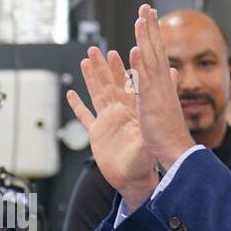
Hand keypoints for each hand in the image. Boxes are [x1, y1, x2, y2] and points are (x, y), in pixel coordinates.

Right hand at [66, 47, 159, 208]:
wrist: (136, 181)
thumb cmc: (146, 160)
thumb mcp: (148, 135)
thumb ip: (149, 114)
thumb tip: (158, 100)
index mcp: (131, 111)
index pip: (124, 84)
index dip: (118, 68)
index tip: (113, 52)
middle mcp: (119, 114)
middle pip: (107, 85)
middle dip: (101, 67)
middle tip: (95, 50)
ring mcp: (107, 123)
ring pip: (95, 95)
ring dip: (90, 79)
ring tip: (84, 62)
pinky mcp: (96, 135)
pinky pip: (85, 118)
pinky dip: (78, 107)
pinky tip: (72, 95)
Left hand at [128, 5, 196, 170]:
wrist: (177, 149)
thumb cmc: (170, 130)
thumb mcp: (167, 102)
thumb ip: (168, 85)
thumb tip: (172, 72)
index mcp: (164, 83)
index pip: (158, 52)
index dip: (153, 33)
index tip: (149, 16)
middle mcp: (163, 83)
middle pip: (156, 49)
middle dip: (150, 27)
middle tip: (146, 6)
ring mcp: (157, 92)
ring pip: (151, 59)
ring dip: (146, 38)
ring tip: (141, 18)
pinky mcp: (151, 103)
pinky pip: (144, 82)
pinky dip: (140, 66)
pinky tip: (135, 50)